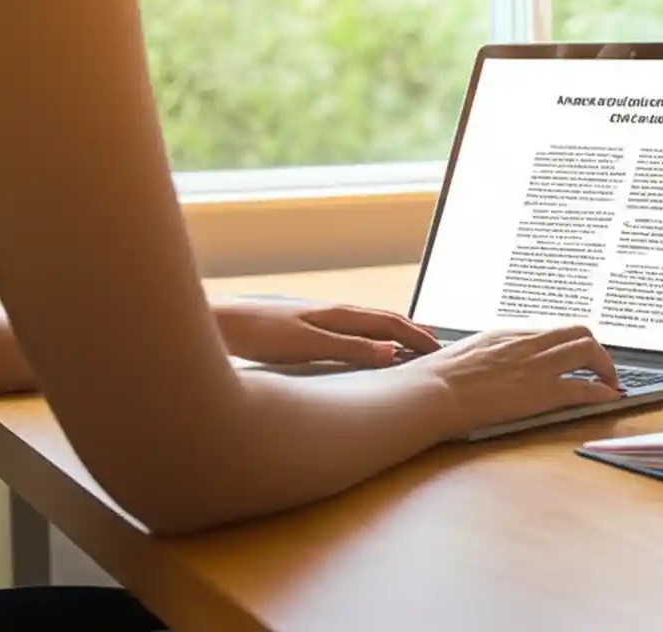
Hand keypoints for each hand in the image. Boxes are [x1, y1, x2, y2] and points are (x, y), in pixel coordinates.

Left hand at [213, 298, 438, 366]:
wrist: (223, 323)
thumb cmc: (261, 334)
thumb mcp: (308, 345)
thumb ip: (350, 348)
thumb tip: (392, 352)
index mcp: (340, 315)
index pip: (390, 324)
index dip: (416, 337)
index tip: (439, 349)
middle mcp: (335, 312)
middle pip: (384, 319)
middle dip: (411, 330)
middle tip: (436, 343)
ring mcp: (321, 316)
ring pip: (369, 322)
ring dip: (393, 332)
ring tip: (409, 341)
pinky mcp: (308, 325)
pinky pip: (353, 329)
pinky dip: (371, 335)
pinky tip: (365, 344)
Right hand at [401, 325, 621, 436]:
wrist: (432, 392)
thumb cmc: (436, 379)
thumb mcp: (463, 355)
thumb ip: (483, 356)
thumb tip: (485, 364)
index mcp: (506, 335)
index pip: (549, 332)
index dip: (567, 344)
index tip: (573, 356)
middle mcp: (526, 344)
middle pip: (576, 332)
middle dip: (594, 347)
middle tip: (600, 365)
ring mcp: (535, 366)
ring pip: (586, 350)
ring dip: (605, 365)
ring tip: (610, 380)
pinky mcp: (540, 392)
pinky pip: (583, 387)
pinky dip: (601, 391)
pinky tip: (609, 397)